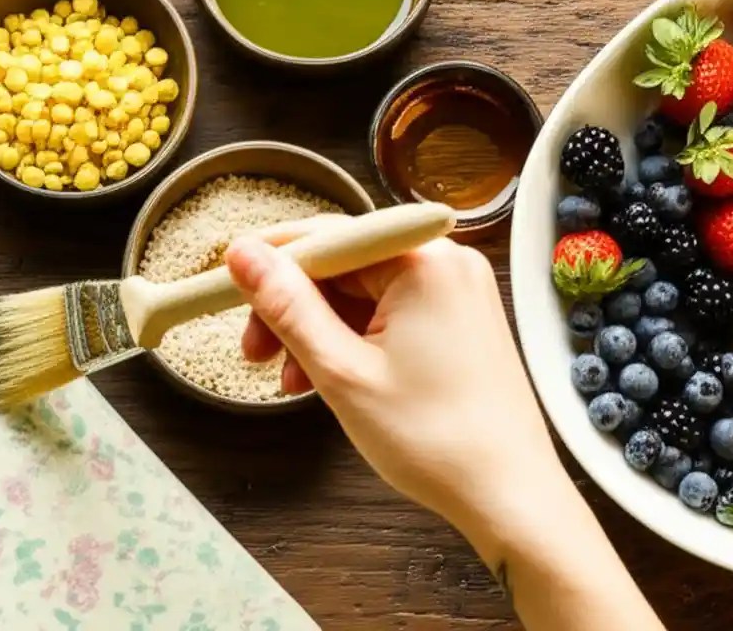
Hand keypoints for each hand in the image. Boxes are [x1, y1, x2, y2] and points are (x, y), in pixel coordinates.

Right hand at [225, 223, 563, 560]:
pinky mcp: (458, 321)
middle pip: (343, 264)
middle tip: (253, 352)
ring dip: (317, 330)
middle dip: (292, 307)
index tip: (224, 287)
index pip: (326, 236)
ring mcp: (456, 292)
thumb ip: (287, 306)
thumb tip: (242, 254)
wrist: (508, 495)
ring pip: (361, 294)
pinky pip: (389, 314)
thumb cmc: (434, 439)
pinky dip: (352, 341)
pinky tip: (325, 378)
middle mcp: (446, 262)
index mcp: (423, 261)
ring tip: (287, 380)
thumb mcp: (340, 371)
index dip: (270, 264)